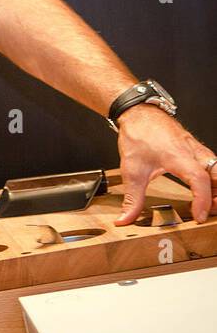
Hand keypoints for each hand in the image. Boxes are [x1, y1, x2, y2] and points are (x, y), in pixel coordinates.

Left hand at [114, 105, 215, 224]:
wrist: (139, 113)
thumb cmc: (138, 136)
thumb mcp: (131, 171)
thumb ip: (132, 198)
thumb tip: (125, 219)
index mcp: (179, 156)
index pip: (199, 179)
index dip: (202, 199)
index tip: (199, 215)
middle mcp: (194, 152)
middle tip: (210, 211)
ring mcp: (198, 150)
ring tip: (209, 205)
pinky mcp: (197, 150)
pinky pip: (214, 166)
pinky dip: (214, 180)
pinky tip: (206, 191)